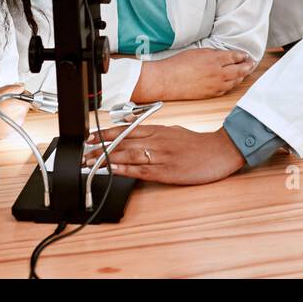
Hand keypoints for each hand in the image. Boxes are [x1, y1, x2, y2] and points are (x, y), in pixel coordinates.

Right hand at [0, 86, 28, 150]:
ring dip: (9, 110)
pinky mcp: (8, 133)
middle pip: (22, 105)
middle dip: (14, 101)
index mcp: (20, 106)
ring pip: (15, 113)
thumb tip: (20, 86)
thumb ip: (12, 88)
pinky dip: (5, 118)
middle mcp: (20, 118)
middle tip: (1, 100)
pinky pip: (10, 121)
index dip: (18, 92)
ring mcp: (14, 126)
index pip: (27, 95)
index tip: (12, 92)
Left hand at [82, 125, 244, 184]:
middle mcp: (156, 141)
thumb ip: (154, 133)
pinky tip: (114, 171)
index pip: (125, 130)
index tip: (89, 139)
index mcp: (157, 130)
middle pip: (122, 144)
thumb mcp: (173, 131)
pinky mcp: (167, 171)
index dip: (104, 135)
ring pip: (128, 156)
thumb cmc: (197, 143)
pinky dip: (126, 170)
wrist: (219, 151)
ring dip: (107, 160)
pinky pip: (142, 170)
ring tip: (91, 164)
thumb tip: (136, 134)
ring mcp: (161, 156)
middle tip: (82, 155)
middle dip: (99, 150)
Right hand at [134, 49, 255, 100]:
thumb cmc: (178, 64)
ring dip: (242, 76)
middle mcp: (218, 73)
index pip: (235, 57)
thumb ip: (213, 54)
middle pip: (240, 70)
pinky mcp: (211, 94)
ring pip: (235, 81)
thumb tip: (224, 56)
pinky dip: (232, 85)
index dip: (242, 56)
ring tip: (245, 72)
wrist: (167, 80)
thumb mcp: (198, 52)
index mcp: (215, 60)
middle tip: (251, 63)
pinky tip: (233, 82)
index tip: (245, 55)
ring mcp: (216, 85)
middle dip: (247, 66)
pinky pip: (226, 89)